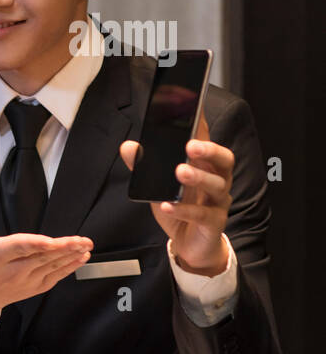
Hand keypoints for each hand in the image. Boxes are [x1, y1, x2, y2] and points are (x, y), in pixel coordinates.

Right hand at [0, 188, 92, 331]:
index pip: (17, 248)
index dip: (35, 244)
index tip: (51, 241)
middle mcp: (10, 271)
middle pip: (40, 258)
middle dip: (63, 249)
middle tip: (82, 240)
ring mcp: (23, 281)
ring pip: (50, 267)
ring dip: (70, 256)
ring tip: (85, 246)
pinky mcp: (31, 287)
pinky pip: (53, 278)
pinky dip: (68, 269)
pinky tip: (80, 258)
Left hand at [119, 109, 231, 275]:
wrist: (191, 244)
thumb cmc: (180, 208)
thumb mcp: (158, 185)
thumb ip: (144, 165)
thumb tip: (128, 146)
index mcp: (206, 167)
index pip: (208, 141)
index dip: (203, 125)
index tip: (194, 108)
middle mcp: (217, 180)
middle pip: (224, 160)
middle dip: (209, 150)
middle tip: (191, 145)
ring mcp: (218, 202)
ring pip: (217, 186)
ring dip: (198, 177)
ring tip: (180, 172)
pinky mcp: (213, 223)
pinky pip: (202, 215)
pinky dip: (184, 210)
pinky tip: (168, 205)